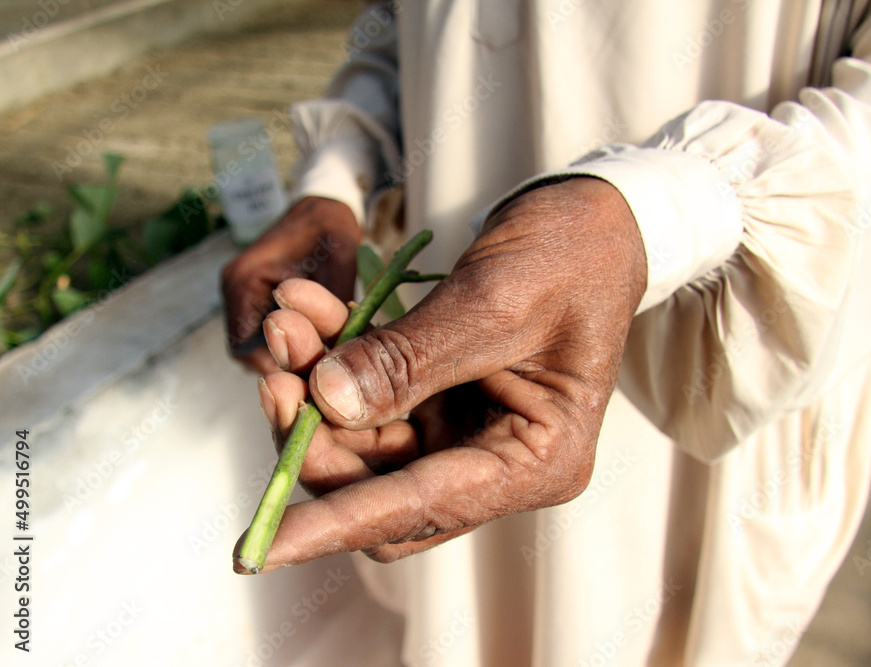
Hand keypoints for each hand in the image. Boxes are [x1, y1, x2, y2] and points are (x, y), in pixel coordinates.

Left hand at [240, 177, 646, 569]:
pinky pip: (371, 397)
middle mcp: (501, 461)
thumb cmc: (570, 256)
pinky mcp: (442, 400)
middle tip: (276, 371)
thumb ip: (411, 359)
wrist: (590, 218)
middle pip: (382, 487)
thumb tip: (325, 401)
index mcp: (539, 461)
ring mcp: (467, 432)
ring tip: (289, 320)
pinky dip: (335, 357)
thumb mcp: (494, 302)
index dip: (340, 523)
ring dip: (316, 385)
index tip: (265, 547)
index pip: (423, 507)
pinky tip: (310, 309)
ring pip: (365, 441)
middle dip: (318, 436)